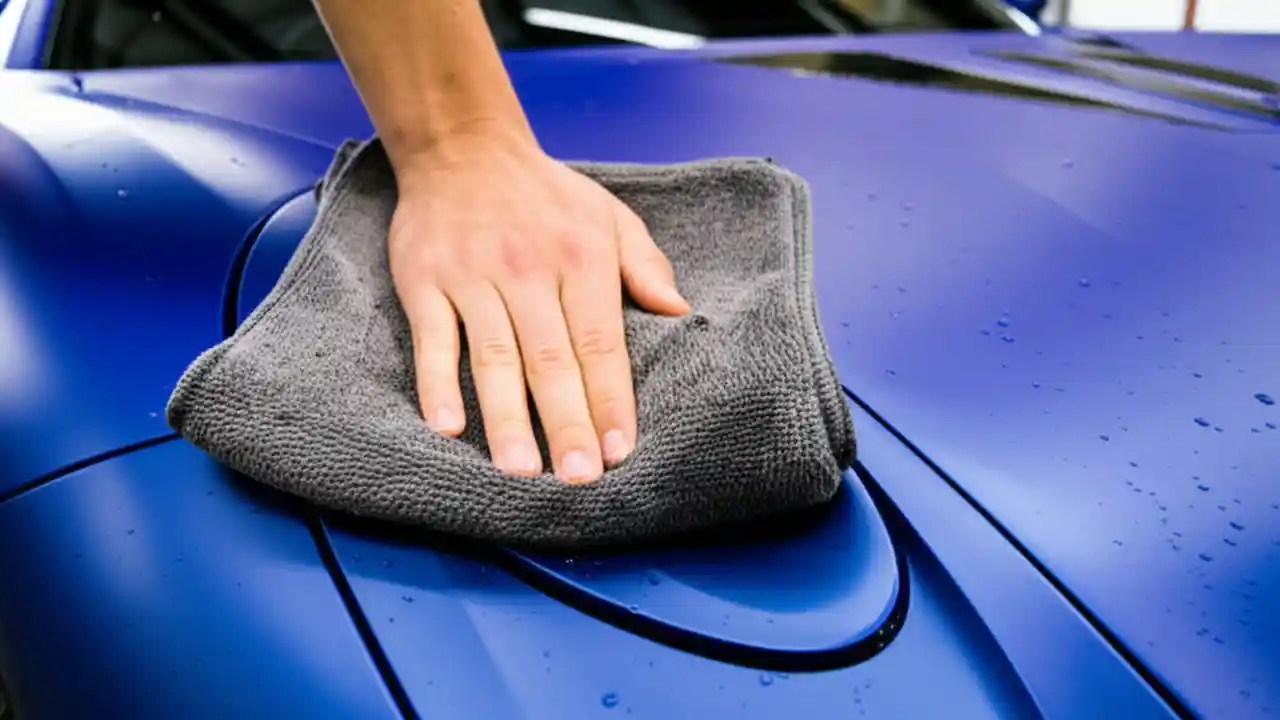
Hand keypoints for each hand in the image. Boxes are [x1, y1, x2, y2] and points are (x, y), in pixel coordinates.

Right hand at [388, 130, 689, 482]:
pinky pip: (432, 339)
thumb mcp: (607, 215)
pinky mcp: (425, 281)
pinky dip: (436, 382)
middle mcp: (527, 270)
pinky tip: (446, 426)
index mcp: (580, 258)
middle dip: (566, 422)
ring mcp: (472, 277)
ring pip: (493, 356)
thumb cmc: (545, 194)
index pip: (600, 342)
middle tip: (577, 478)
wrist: (462, 147)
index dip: (610, 399)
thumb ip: (645, 264)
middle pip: (550, 359)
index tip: (619, 450)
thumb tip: (679, 312)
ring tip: (520, 470)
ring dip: (505, 417)